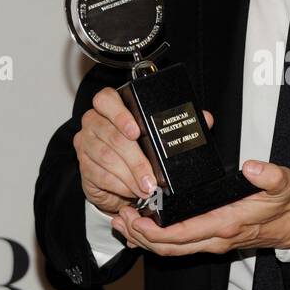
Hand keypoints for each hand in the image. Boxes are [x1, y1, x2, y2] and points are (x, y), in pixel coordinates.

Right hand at [73, 86, 214, 217]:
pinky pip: (99, 174)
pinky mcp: (84, 165)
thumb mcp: (160, 134)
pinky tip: (131, 190)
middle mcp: (95, 121)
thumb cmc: (140, 149)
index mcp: (111, 106)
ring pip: (106, 157)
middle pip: (111, 135)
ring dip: (129, 175)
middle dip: (135, 159)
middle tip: (151, 177)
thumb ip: (180, 122)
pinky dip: (118, 185)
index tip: (136, 131)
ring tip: (146, 188)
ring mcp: (86, 143)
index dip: (120, 114)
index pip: (107, 99)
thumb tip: (205, 118)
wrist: (120, 178)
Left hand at [111, 158, 289, 255]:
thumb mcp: (283, 184)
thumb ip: (268, 175)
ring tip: (122, 223)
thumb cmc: (286, 204)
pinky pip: (179, 246)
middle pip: (168, 246)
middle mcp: (215, 237)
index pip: (181, 234)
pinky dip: (156, 240)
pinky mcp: (211, 239)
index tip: (134, 218)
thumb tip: (252, 167)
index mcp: (226, 223)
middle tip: (119, 218)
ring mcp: (212, 241)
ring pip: (171, 249)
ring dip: (143, 239)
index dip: (153, 231)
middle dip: (139, 235)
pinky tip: (141, 231)